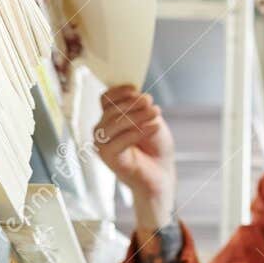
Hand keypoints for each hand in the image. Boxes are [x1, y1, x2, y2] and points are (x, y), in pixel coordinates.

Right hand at [95, 85, 176, 232]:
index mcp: (110, 118)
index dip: (120, 91)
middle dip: (133, 104)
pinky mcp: (108, 158)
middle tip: (152, 103)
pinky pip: (119, 141)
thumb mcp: (151, 119)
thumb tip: (138, 95)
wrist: (162, 172)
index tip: (137, 89)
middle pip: (111, 110)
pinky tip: (155, 127)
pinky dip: (138, 132)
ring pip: (114, 123)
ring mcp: (102, 144)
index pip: (106, 99)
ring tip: (156, 113)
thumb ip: (141, 107)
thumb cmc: (155, 146)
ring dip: (137, 116)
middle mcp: (102, 130)